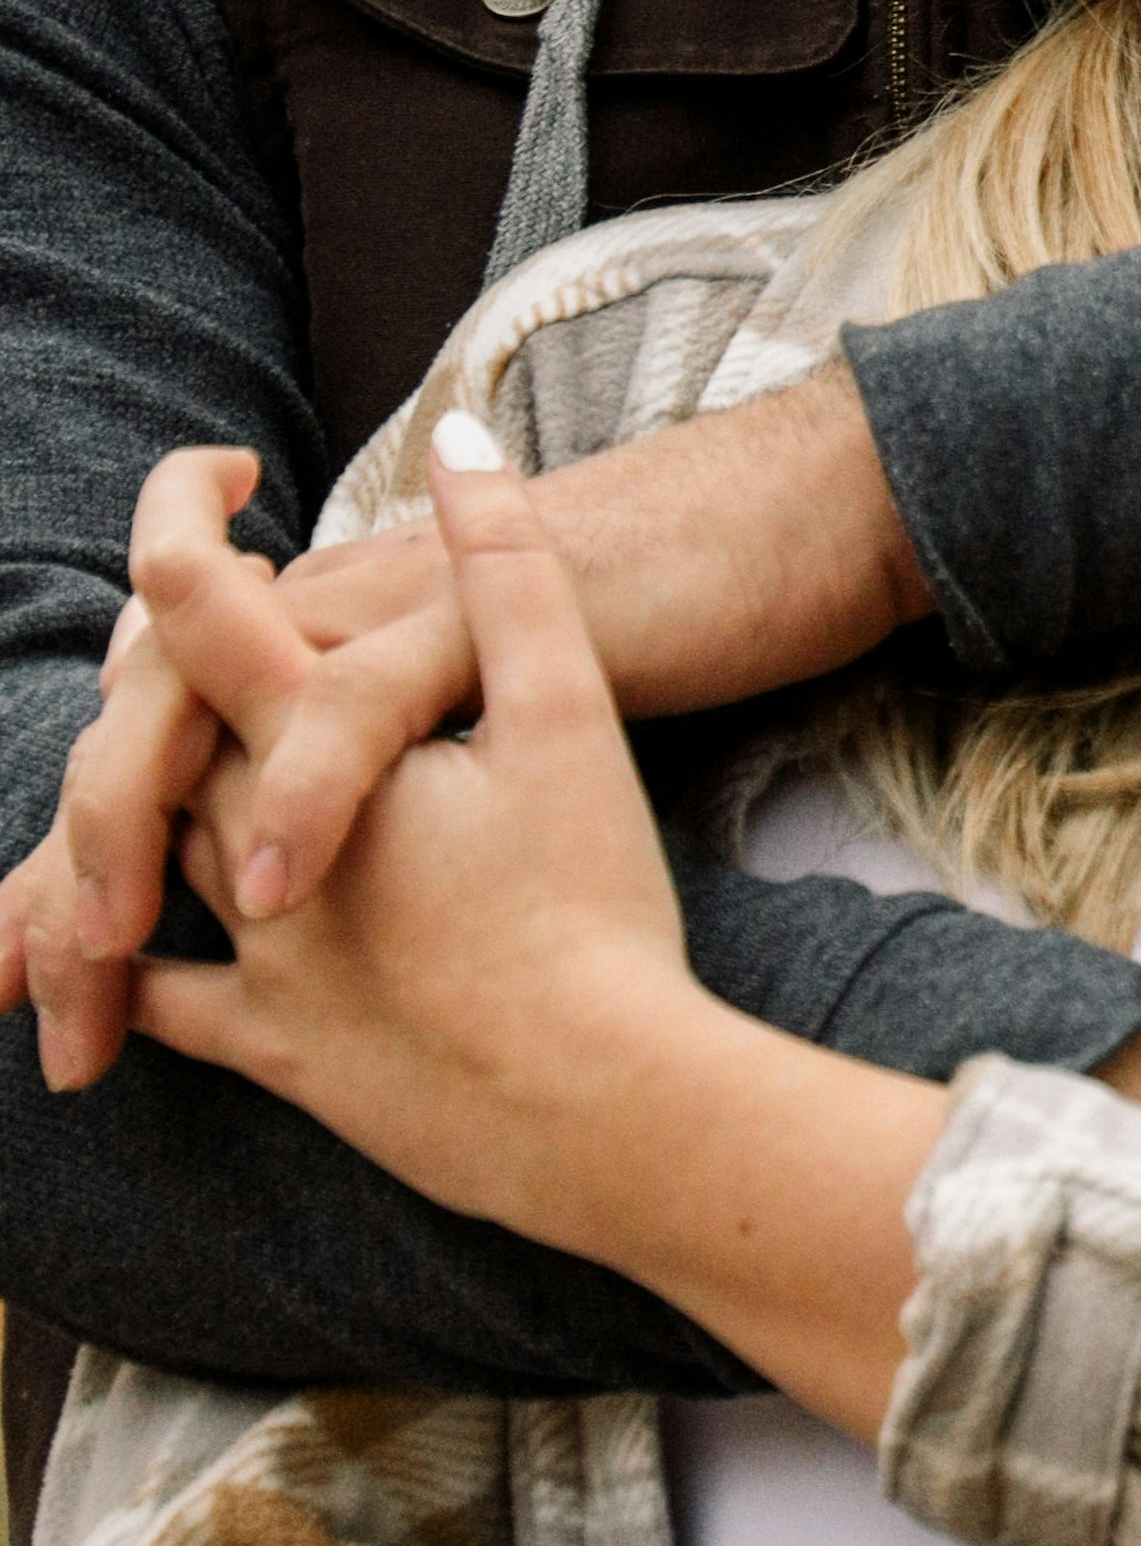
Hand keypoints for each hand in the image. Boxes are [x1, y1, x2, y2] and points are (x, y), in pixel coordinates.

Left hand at [0, 369, 928, 1081]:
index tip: (222, 471)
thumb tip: (457, 440)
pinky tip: (130, 971)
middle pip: (149, 729)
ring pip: (141, 856)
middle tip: (192, 605)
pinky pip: (176, 1006)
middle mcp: (246, 848)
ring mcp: (257, 962)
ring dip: (130, 804)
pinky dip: (139, 975)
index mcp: (305, 744)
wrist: (606, 1104)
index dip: (186, 513)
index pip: (194, 600)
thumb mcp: (567, 711)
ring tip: (156, 760)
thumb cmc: (592, 905)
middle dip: (159, 667)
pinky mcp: (288, 1056)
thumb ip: (510, 564)